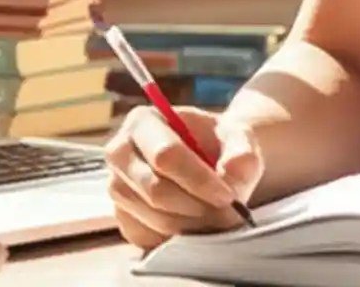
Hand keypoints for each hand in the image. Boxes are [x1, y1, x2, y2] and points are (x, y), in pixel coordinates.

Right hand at [103, 105, 263, 251]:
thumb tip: (232, 176)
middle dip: (197, 207)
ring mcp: (116, 186)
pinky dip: (176, 239)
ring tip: (217, 218)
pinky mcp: (122, 217)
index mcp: (143, 121)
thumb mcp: (239, 138)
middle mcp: (120, 152)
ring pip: (152, 217)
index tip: (229, 196)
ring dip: (191, 224)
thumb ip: (242, 154)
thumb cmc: (220, 144)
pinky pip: (146, 237)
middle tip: (227, 213)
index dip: (199, 180)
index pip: (166, 155)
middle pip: (155, 190)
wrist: (211, 162)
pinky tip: (196, 225)